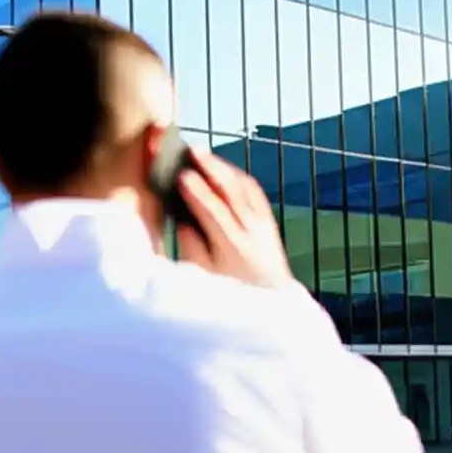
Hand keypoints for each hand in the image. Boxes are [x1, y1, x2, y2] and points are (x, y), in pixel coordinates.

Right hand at [175, 149, 295, 288]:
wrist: (270, 303)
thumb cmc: (230, 292)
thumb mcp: (203, 276)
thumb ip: (192, 246)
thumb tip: (183, 219)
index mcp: (233, 248)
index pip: (214, 212)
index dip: (197, 192)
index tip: (180, 175)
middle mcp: (252, 232)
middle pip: (232, 191)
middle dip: (210, 168)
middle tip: (190, 149)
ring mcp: (264, 225)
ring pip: (244, 186)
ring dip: (222, 166)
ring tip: (200, 153)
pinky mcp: (268, 221)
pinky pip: (253, 191)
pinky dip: (236, 176)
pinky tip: (222, 168)